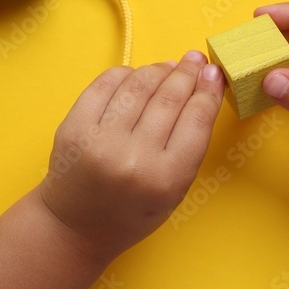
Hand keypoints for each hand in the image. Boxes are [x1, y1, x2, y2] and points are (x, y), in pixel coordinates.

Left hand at [38, 50, 224, 262]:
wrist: (76, 227)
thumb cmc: (132, 212)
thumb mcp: (175, 191)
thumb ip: (190, 144)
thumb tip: (202, 88)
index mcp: (166, 179)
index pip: (196, 119)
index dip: (209, 90)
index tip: (214, 73)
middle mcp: (134, 158)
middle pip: (170, 97)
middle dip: (187, 73)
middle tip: (196, 60)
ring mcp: (100, 141)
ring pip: (139, 85)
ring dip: (159, 69)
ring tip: (170, 66)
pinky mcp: (74, 127)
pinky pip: (106, 84)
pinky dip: (127, 74)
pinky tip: (137, 75)